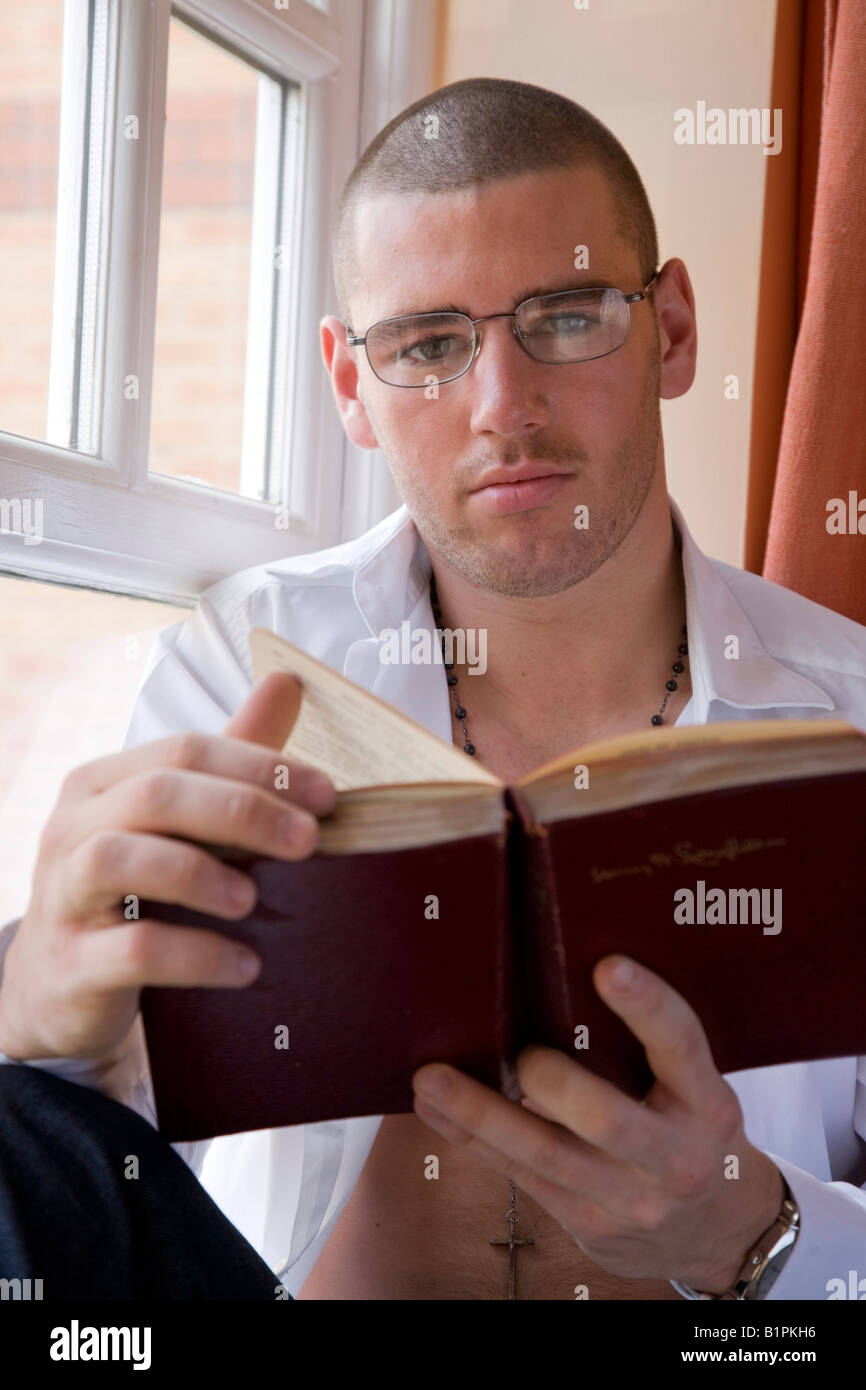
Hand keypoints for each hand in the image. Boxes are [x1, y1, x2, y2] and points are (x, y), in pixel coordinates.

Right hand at [0, 673, 335, 1063]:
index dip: (259, 766)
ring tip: (255, 900)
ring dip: (201, 875)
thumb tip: (286, 683)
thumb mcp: (177, 825)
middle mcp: (72, 828)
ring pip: (121, 860)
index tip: (326, 795)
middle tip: (308, 841)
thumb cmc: (131, 893)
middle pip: (157, 795)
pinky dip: (196, 954)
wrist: (61, 990)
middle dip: (241, 811)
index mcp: (101, 783)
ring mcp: (63, 895)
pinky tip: (246, 966)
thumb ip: (231, 760)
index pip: (184, 752)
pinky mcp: (72, 964)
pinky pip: (133, 949)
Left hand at [412, 954, 783, 1291]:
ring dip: (480, 1115)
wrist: (715, 1231)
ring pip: (545, 1156)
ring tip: (431, 1080)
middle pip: (607, 1119)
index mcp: (707, 1104)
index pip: (680, 1046)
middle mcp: (676, 1158)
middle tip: (521, 1052)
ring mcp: (630, 1199)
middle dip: (555, 1083)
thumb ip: (647, 1047)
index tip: (607, 966)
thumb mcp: (695, 1089)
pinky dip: (472, 1139)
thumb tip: (555, 975)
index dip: (646, 1006)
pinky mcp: (589, 1226)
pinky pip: (521, 1177)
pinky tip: (435, 1110)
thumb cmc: (688, 1129)